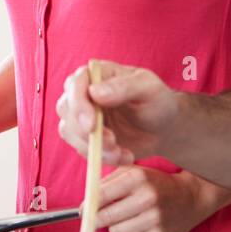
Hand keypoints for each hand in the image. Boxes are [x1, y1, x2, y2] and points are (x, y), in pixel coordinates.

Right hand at [55, 60, 180, 164]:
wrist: (164, 129)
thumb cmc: (158, 101)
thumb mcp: (148, 89)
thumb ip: (124, 87)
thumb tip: (95, 92)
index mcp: (97, 74)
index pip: (75, 84)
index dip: (79, 105)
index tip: (92, 125)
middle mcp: (84, 92)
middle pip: (66, 108)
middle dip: (85, 131)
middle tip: (112, 143)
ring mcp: (82, 115)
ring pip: (69, 131)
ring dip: (94, 147)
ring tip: (122, 153)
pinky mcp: (85, 136)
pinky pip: (81, 149)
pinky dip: (101, 157)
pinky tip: (124, 156)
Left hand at [96, 166, 212, 231]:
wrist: (192, 197)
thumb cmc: (157, 183)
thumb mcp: (134, 171)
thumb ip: (109, 181)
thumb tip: (87, 200)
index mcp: (138, 178)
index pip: (101, 196)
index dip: (88, 205)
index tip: (84, 210)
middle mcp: (147, 198)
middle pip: (105, 217)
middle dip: (98, 219)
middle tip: (100, 217)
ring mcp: (155, 219)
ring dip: (116, 228)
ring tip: (126, 220)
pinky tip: (136, 229)